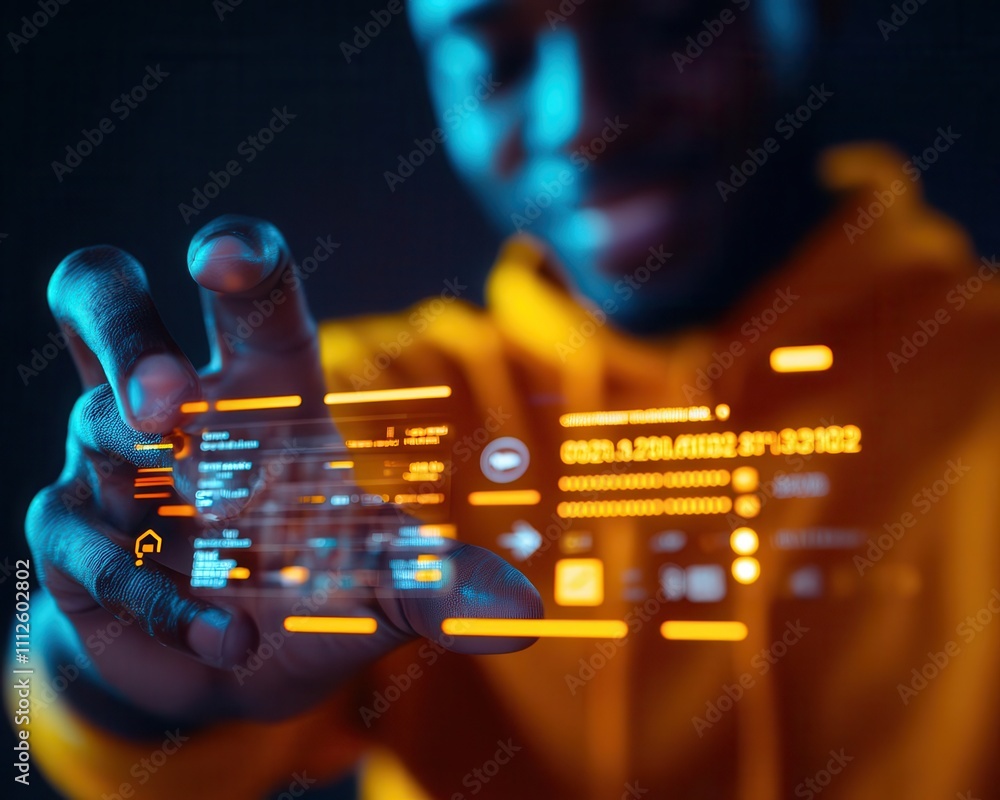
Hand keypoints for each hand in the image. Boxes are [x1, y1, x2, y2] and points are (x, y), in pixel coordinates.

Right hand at [27, 215, 540, 727]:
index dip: (234, 258)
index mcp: (260, 387)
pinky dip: (162, 597)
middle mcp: (176, 407)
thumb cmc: (310, 588)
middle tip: (166, 398)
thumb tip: (525, 613)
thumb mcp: (379, 578)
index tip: (221, 256)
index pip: (247, 296)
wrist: (232, 664)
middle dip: (128, 334)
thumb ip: (438, 582)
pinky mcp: (74, 544)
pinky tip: (225, 634)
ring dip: (150, 477)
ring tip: (227, 538)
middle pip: (106, 300)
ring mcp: (111, 469)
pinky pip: (90, 550)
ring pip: (90, 418)